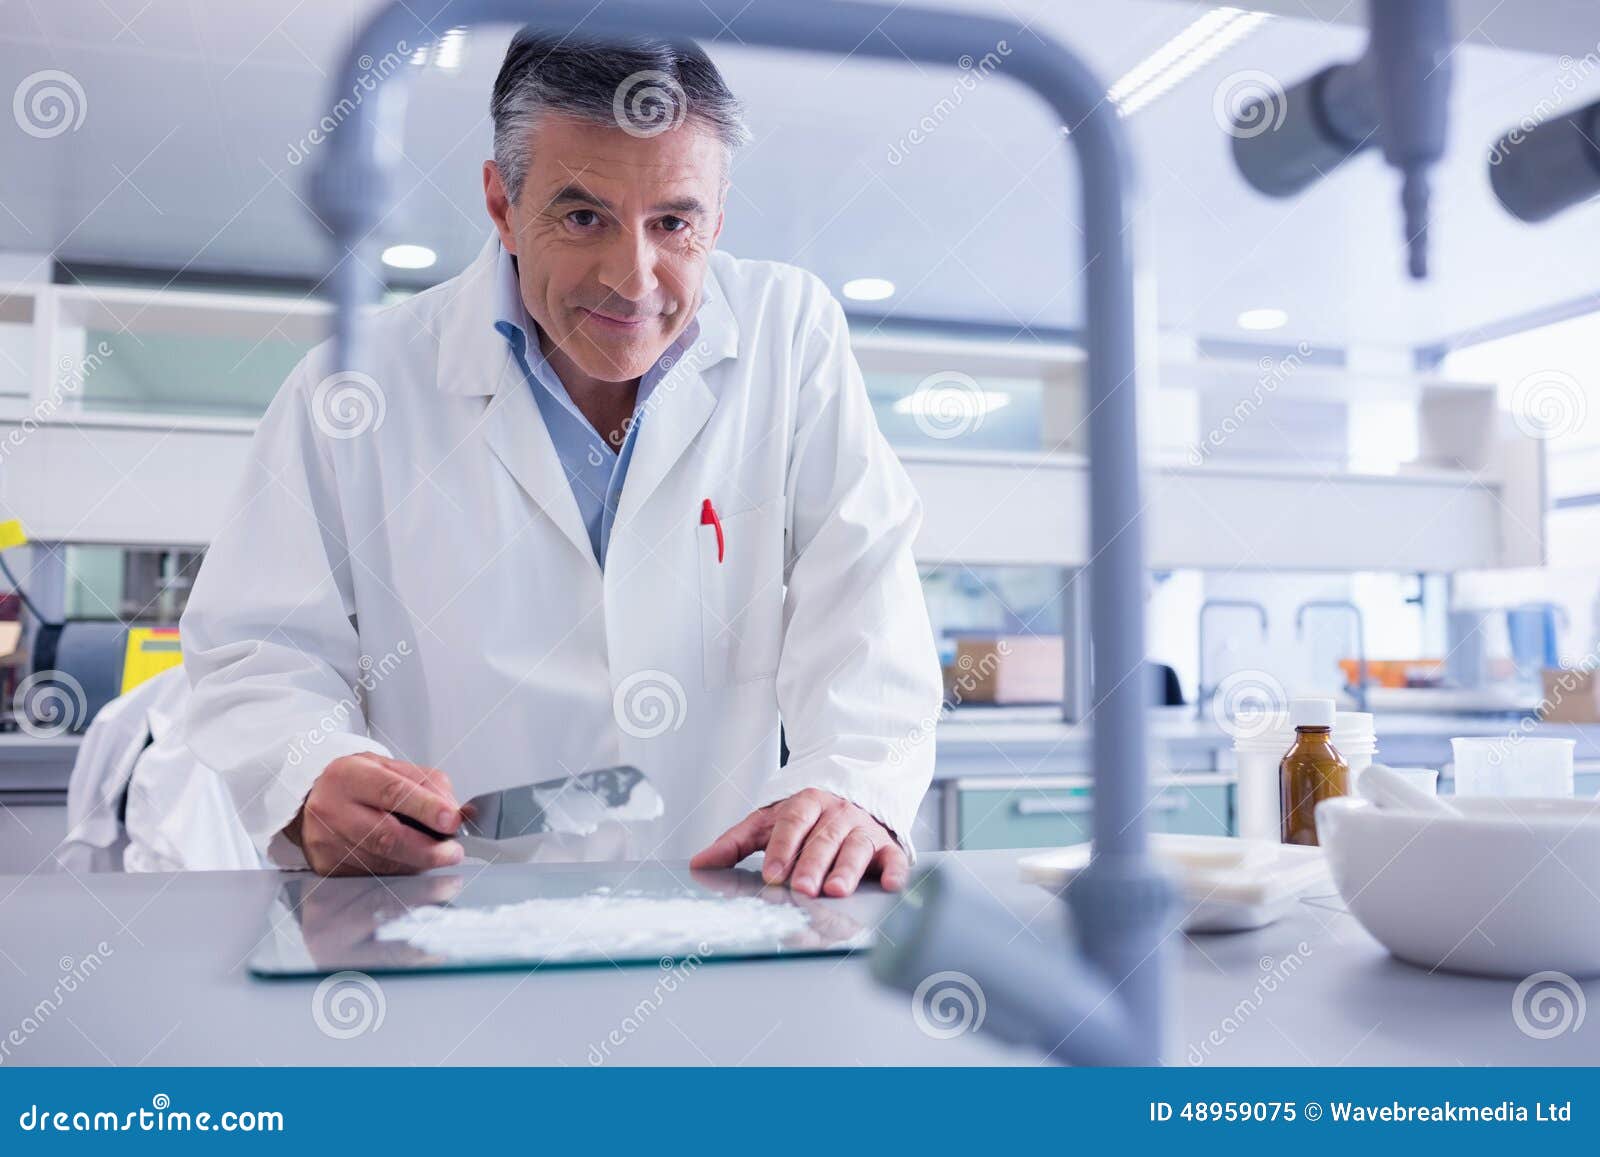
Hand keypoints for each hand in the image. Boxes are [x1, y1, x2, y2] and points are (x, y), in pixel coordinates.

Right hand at [284, 753, 463, 876]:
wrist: (312, 799)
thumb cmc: (358, 782)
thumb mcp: (390, 767)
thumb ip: (428, 784)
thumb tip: (457, 813)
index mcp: (349, 775)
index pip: (392, 792)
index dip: (426, 808)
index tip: (452, 820)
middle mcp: (332, 809)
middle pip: (385, 836)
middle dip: (427, 849)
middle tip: (453, 852)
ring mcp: (326, 841)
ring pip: (383, 861)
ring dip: (417, 862)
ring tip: (436, 854)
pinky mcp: (327, 866)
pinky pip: (373, 874)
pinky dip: (400, 870)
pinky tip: (409, 861)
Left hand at [690, 788, 907, 896]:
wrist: (853, 793)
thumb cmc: (806, 817)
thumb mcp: (767, 822)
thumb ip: (735, 843)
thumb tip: (700, 863)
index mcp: (806, 803)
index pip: (792, 823)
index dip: (782, 848)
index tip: (772, 873)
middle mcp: (837, 814)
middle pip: (823, 839)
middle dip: (812, 864)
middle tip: (802, 888)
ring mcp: (864, 829)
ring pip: (856, 848)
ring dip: (847, 869)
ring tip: (836, 891)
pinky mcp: (888, 847)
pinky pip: (894, 858)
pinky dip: (896, 872)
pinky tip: (891, 886)